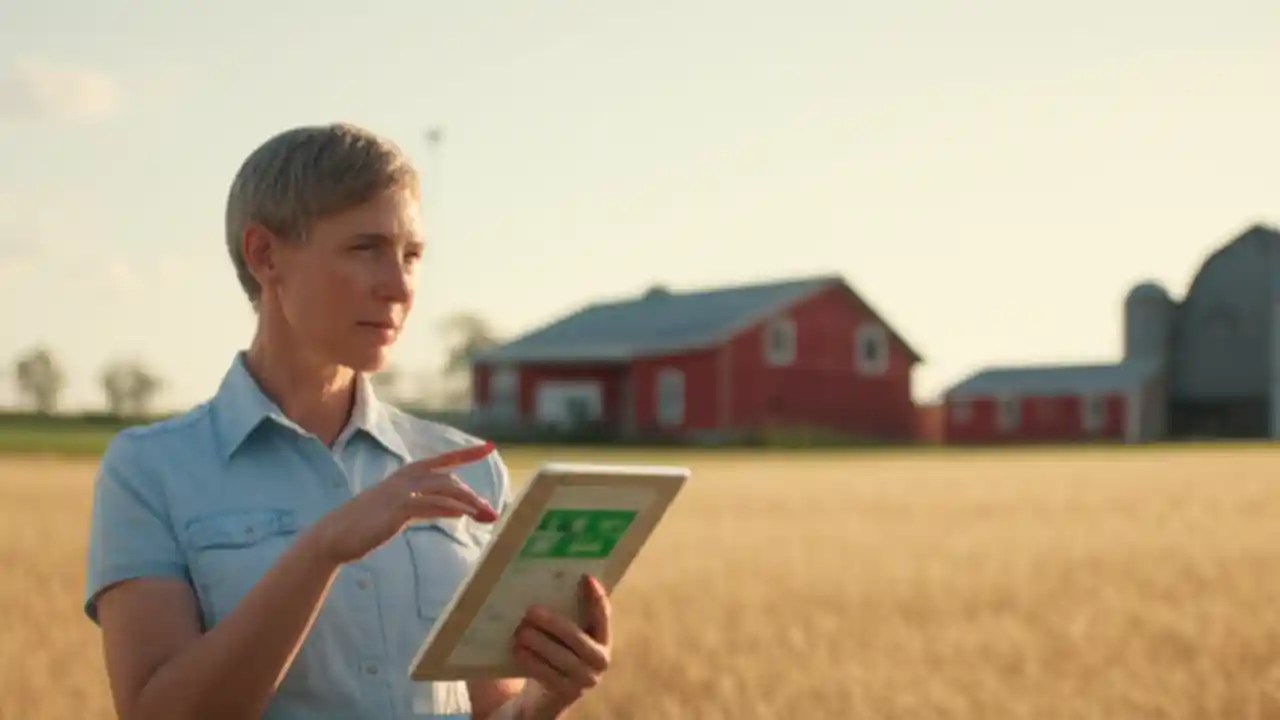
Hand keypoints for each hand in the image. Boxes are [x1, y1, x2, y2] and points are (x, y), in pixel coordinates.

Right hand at [306, 444, 498, 565]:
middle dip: (472, 496)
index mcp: (406, 475)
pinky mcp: (397, 508)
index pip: (443, 460)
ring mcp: (400, 492)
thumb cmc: (367, 524)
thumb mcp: (400, 510)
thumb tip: (455, 509)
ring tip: (486, 516)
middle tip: (490, 513)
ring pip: (444, 490)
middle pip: (449, 479)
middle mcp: (405, 478)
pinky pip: (430, 504)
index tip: (489, 447)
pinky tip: (464, 515)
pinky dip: (450, 508)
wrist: (334, 535)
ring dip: (468, 503)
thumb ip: (426, 506)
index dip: (467, 453)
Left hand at [512, 575, 612, 713]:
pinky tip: (518, 651)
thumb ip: (562, 615)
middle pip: (578, 638)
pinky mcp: (567, 694)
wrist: (542, 699)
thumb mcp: (560, 636)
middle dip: (554, 623)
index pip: (602, 614)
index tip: (584, 577)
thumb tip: (546, 581)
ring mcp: (585, 680)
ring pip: (562, 657)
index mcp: (602, 639)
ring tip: (520, 631)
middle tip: (531, 611)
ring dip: (540, 643)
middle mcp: (600, 660)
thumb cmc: (551, 656)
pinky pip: (549, 675)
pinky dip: (532, 662)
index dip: (596, 596)